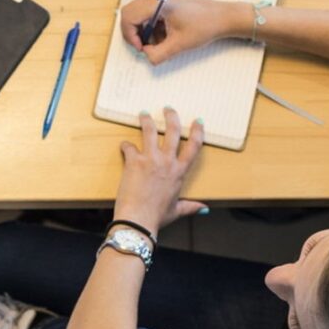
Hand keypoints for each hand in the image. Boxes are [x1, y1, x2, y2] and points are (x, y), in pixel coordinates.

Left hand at [114, 107, 204, 232]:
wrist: (138, 220)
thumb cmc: (157, 216)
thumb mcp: (176, 210)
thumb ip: (190, 206)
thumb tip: (204, 209)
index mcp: (179, 172)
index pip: (194, 146)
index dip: (197, 131)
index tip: (198, 121)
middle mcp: (167, 162)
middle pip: (173, 131)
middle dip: (171, 116)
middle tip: (168, 109)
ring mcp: (151, 159)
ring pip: (150, 131)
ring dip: (146, 120)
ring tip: (143, 114)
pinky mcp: (134, 161)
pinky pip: (129, 146)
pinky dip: (126, 145)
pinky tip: (124, 146)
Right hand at [119, 0, 249, 64]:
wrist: (222, 17)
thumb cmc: (204, 26)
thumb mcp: (179, 45)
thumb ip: (157, 54)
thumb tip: (146, 56)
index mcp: (158, 2)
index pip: (129, 17)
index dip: (130, 36)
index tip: (142, 49)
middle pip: (130, 14)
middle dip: (134, 33)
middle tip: (145, 48)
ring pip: (138, 15)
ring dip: (144, 32)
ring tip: (160, 43)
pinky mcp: (165, 2)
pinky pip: (148, 15)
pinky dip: (152, 29)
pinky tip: (165, 37)